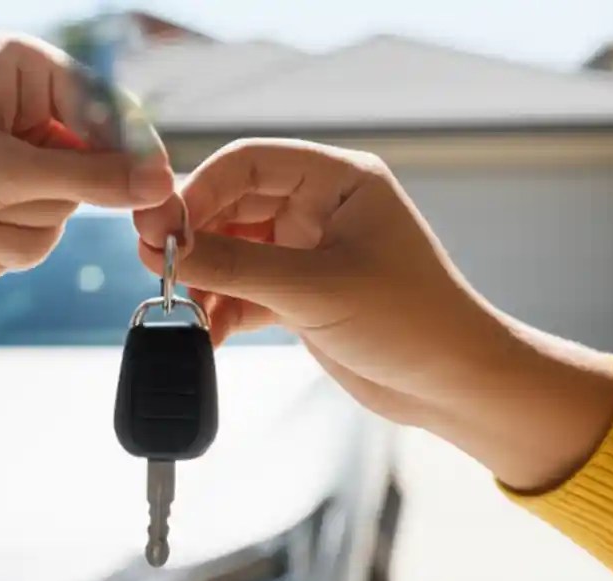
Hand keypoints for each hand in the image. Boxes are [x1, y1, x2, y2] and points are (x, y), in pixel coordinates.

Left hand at [0, 34, 174, 284]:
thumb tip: (159, 182)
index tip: (161, 203)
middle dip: (28, 206)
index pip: (107, 111)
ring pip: (52, 223)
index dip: (134, 159)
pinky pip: (21, 246)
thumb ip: (86, 179)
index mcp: (18, 68)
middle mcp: (13, 111)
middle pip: (83, 180)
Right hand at [134, 139, 506, 423]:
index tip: (164, 228)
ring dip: (205, 277)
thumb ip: (238, 265)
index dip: (199, 190)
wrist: (455, 385)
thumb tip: (169, 249)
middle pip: (232, 203)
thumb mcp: (316, 288)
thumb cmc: (412, 321)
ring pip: (234, 249)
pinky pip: (245, 290)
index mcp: (337, 180)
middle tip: (157, 265)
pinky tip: (208, 333)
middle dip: (195, 236)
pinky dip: (223, 309)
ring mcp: (309, 252)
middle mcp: (320, 208)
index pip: (249, 162)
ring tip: (184, 307)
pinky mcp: (303, 295)